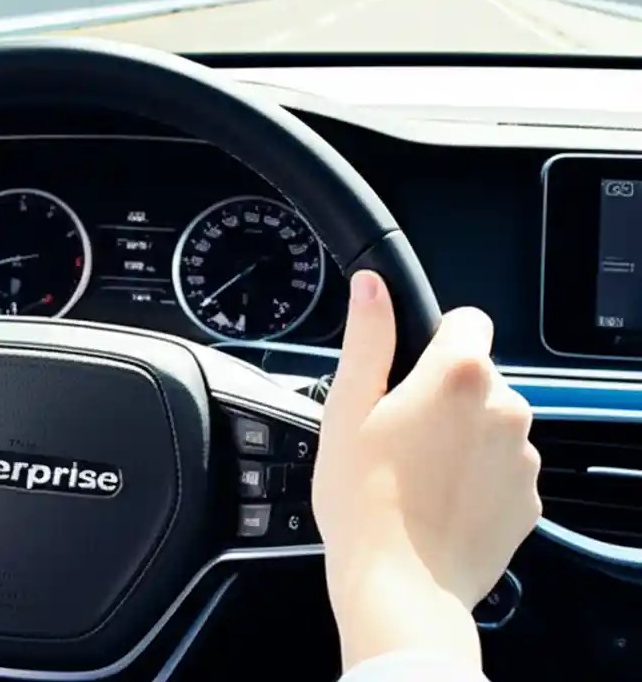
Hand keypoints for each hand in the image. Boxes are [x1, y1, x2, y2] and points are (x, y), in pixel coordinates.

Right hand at [313, 271, 540, 670]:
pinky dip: (476, 479)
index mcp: (459, 376)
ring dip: (462, 438)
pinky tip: (438, 501)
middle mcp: (506, 408)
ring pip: (492, 425)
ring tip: (415, 474)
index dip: (433, 339)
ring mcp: (524, 457)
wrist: (400, 586)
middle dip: (444, 396)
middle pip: (477, 377)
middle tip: (397, 435)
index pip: (467, 321)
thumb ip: (368, 339)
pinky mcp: (529, 499)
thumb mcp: (346, 409)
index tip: (407, 372)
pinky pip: (503, 470)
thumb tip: (372, 288)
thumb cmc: (364, 501)